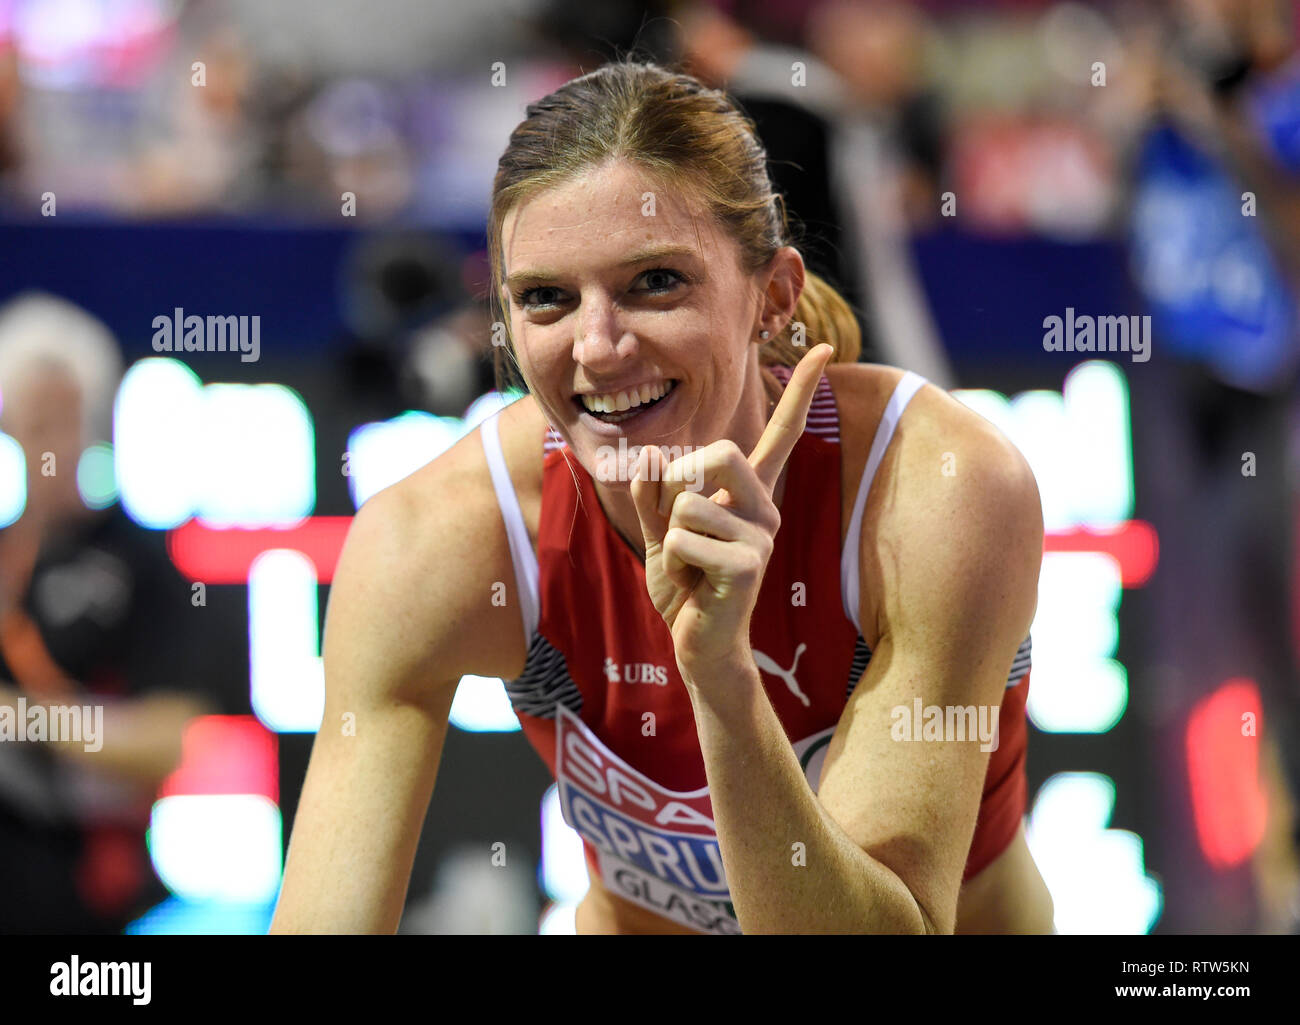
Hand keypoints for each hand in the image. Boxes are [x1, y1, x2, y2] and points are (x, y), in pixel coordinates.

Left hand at [629, 344, 832, 685]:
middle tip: (674, 523)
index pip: (781, 433)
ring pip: (685, 503)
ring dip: (666, 536)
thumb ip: (650, 492)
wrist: (696, 644)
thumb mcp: (656, 531)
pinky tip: (694, 586)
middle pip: (718, 451)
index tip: (825, 346)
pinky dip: (672, 563)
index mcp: (747, 493)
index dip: (800, 390)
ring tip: (687, 567)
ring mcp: (762, 535)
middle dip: (676, 482)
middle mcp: (764, 507)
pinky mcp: (750, 564)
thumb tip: (651, 452)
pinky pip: (682, 540)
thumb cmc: (683, 586)